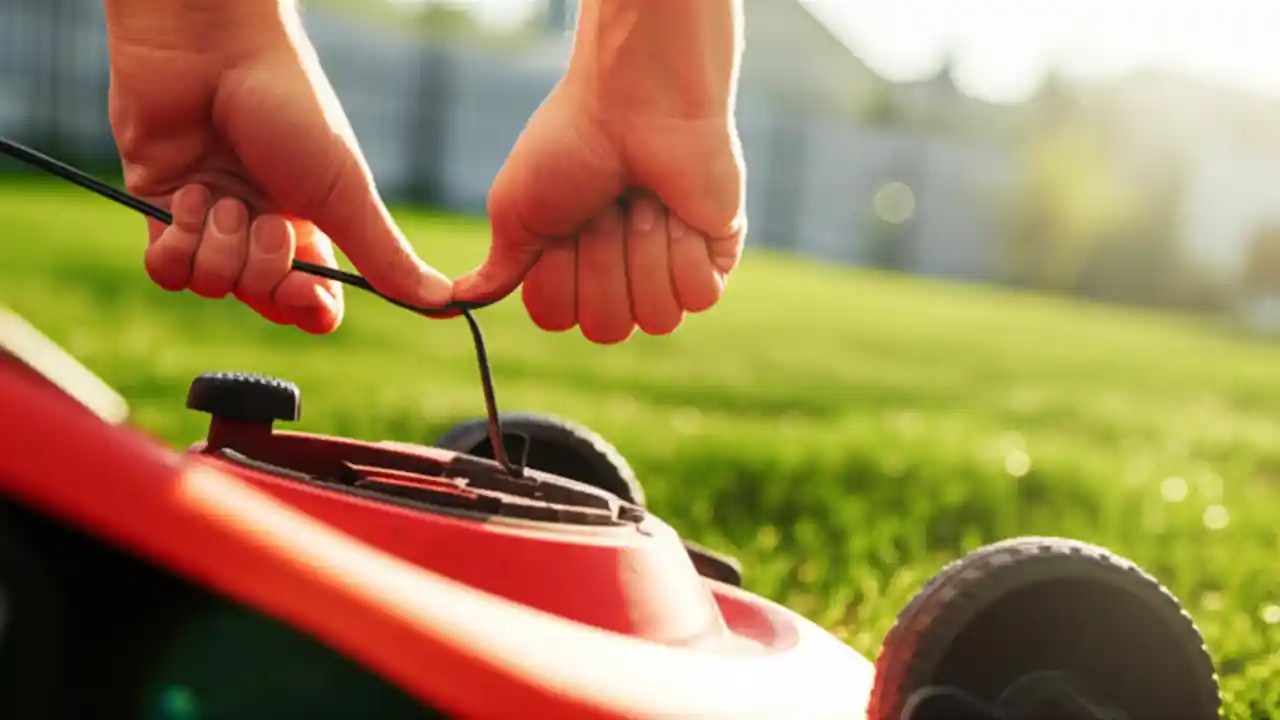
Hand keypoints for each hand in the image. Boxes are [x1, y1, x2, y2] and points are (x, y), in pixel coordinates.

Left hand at [105, 1, 450, 332]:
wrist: (213, 54)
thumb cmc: (291, 111)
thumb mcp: (347, 193)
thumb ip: (389, 259)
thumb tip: (449, 306)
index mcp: (312, 226)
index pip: (311, 301)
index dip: (307, 307)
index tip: (307, 289)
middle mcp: (261, 228)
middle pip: (261, 298)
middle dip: (262, 268)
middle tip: (264, 218)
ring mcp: (210, 220)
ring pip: (211, 285)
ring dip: (218, 243)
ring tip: (219, 193)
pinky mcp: (161, 207)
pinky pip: (165, 270)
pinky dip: (176, 242)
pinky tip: (186, 195)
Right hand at [453, 0, 746, 343]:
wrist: (640, 100)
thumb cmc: (572, 145)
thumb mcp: (514, 210)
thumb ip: (498, 269)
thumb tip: (458, 303)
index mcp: (570, 269)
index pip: (557, 318)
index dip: (557, 273)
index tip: (564, 217)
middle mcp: (618, 277)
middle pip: (606, 329)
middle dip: (603, 262)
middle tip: (610, 205)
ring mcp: (667, 271)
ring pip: (655, 320)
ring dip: (643, 253)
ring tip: (646, 202)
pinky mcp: (713, 260)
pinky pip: (699, 299)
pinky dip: (685, 250)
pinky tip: (680, 210)